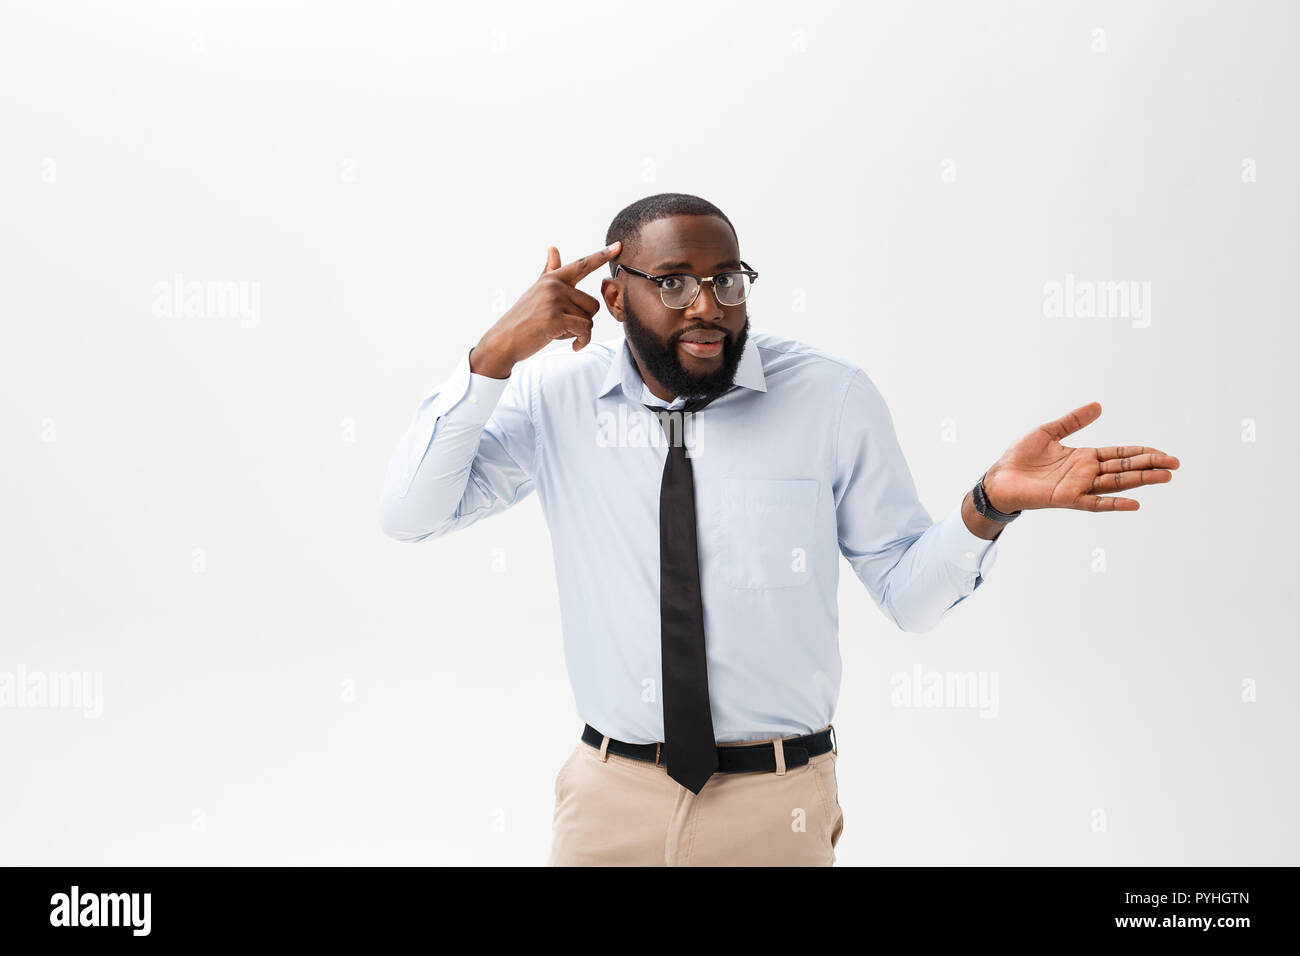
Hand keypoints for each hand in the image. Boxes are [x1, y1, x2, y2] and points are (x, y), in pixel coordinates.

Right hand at [469, 241, 620, 377]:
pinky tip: (573, 345)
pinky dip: (582, 341)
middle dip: (583, 320)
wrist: (504, 340)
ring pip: (589, 318)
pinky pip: (584, 330)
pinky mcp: (556, 319)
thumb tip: (553, 247)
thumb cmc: (523, 317)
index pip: (582, 264)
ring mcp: (554, 301)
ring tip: (560, 333)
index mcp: (552, 278)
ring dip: (580, 332)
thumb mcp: (536, 290)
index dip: (602, 255)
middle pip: (593, 303)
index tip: (619, 246)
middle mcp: (554, 286)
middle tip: (563, 326)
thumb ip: (550, 271)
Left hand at [981, 401, 1180, 512]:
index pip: (1120, 454)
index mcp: (1084, 457)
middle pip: (1124, 468)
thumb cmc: (1020, 458)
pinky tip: (1134, 503)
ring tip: (1165, 477)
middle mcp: (1085, 473)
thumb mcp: (1048, 432)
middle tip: (1176, 464)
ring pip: (1115, 483)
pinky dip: (1114, 503)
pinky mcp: (1066, 498)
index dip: (1141, 453)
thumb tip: (1099, 405)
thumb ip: (1072, 421)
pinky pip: (1094, 503)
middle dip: (1150, 466)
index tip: (1163, 453)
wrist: (998, 478)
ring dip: (1140, 481)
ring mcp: (1078, 487)